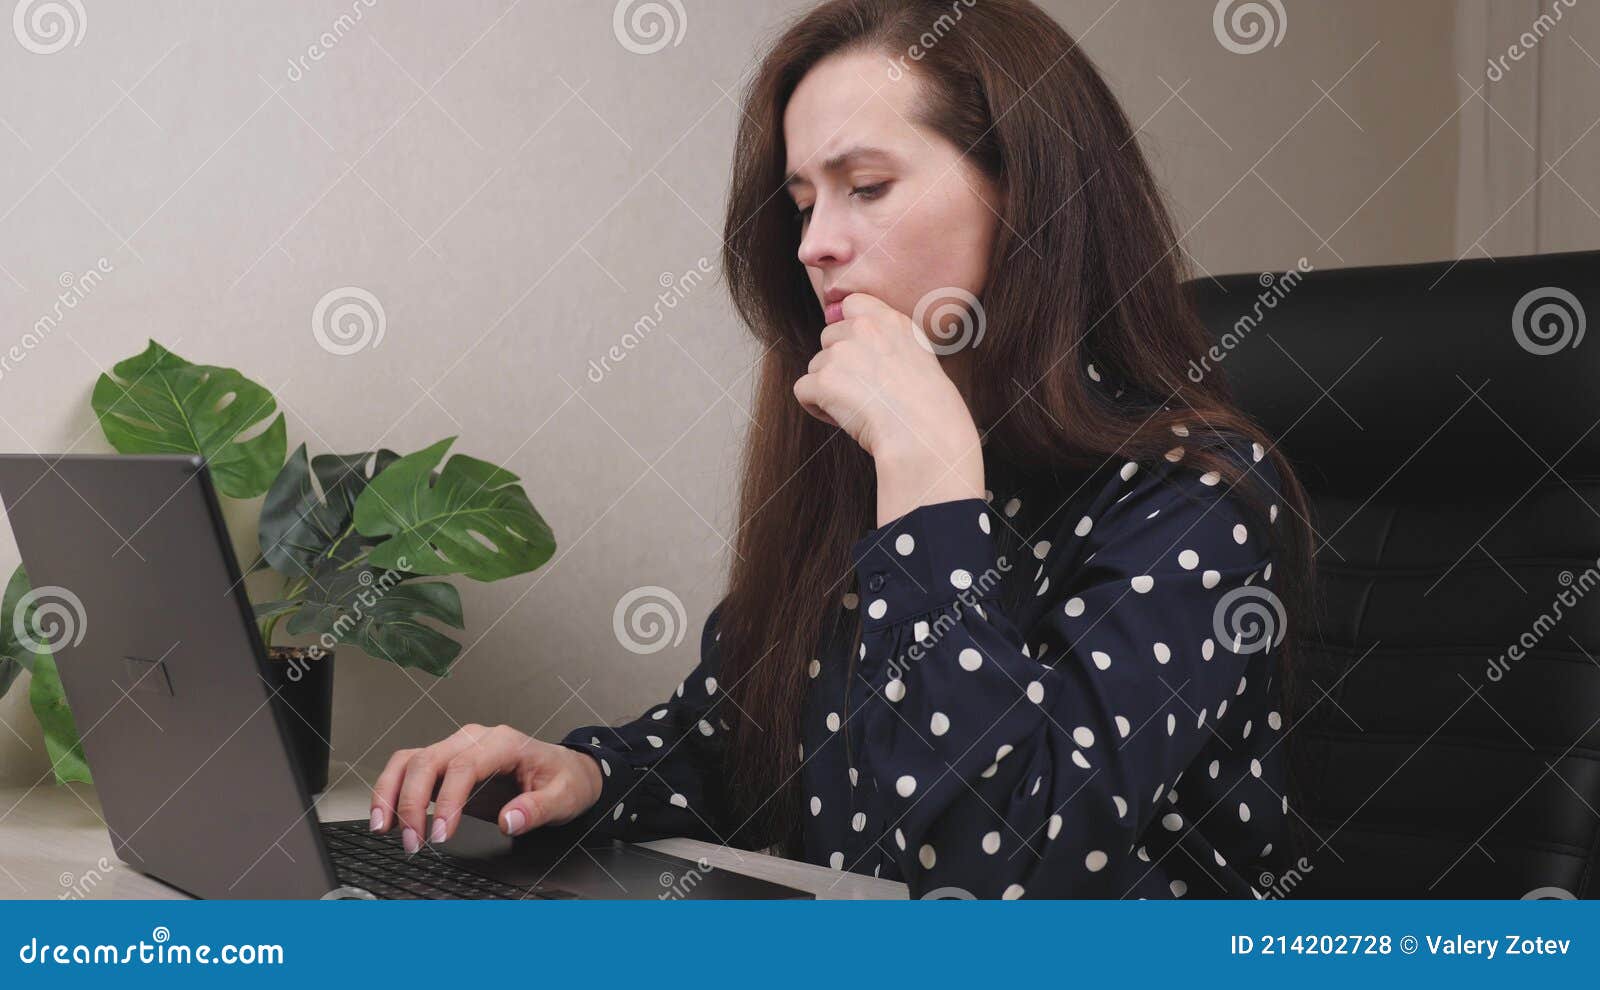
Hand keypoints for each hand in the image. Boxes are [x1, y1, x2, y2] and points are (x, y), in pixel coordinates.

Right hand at [369, 724, 603, 851]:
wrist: (565, 770)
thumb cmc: (563, 779)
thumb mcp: (563, 797)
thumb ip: (537, 809)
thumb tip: (509, 821)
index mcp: (504, 743)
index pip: (464, 766)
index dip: (448, 801)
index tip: (440, 835)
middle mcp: (474, 740)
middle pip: (428, 761)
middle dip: (412, 803)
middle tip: (413, 843)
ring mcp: (456, 749)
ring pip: (410, 760)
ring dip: (392, 794)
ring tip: (384, 829)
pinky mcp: (446, 764)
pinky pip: (410, 769)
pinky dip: (392, 791)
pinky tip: (387, 819)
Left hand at [793, 292, 984, 522]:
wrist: (924, 434)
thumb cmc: (927, 408)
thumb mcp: (917, 358)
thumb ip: (885, 341)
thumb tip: (849, 343)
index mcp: (891, 321)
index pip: (852, 304)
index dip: (848, 330)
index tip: (860, 356)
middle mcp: (864, 329)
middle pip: (829, 338)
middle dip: (838, 363)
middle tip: (865, 391)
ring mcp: (841, 353)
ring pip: (816, 366)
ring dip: (829, 387)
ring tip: (860, 408)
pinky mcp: (823, 380)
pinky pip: (803, 390)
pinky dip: (817, 407)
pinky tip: (844, 418)